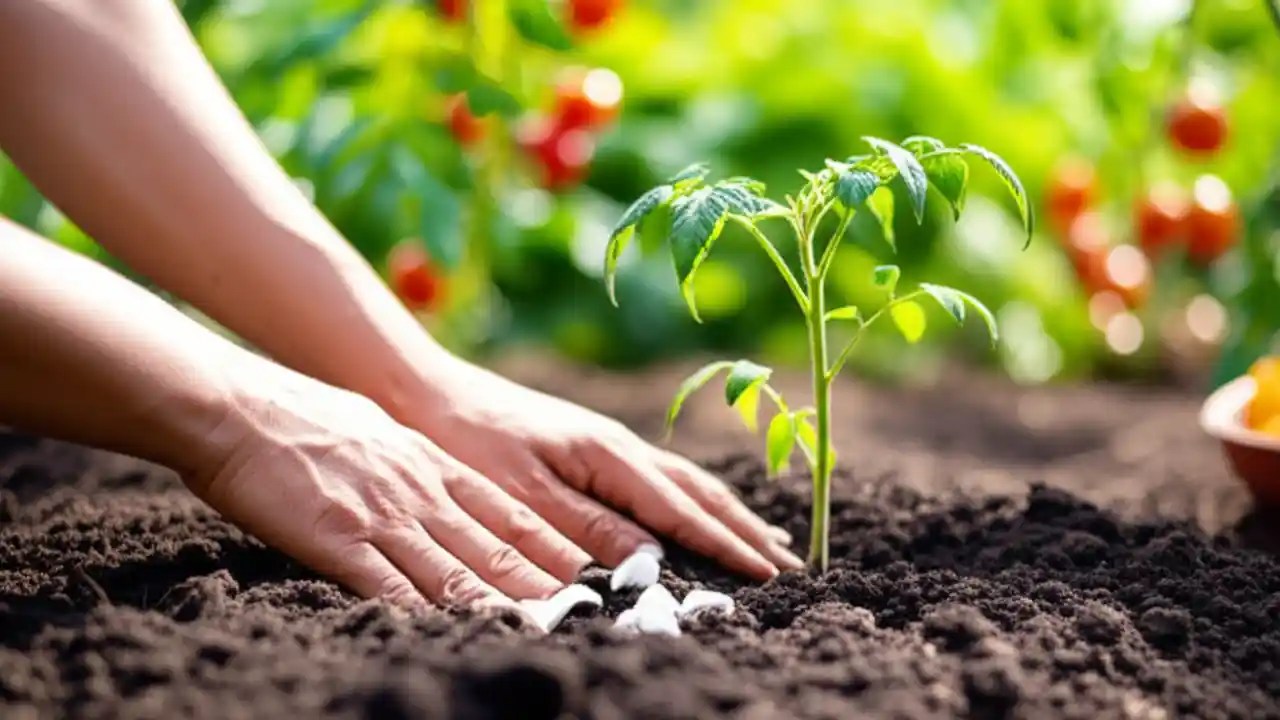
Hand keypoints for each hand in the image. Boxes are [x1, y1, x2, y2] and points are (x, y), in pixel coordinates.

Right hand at [189, 362, 581, 609]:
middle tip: (585, 608)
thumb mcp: (377, 428)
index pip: (508, 512)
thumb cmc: (301, 416)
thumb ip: (412, 460)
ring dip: (499, 603)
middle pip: (494, 546)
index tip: (587, 569)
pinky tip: (451, 631)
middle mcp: (419, 490)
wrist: (241, 407)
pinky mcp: (340, 539)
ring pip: (455, 570)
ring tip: (540, 627)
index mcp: (430, 464)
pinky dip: (425, 611)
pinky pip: (390, 584)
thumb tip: (432, 477)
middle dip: (542, 582)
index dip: (550, 546)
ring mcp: (382, 515)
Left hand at [409, 359, 803, 580]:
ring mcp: (607, 444)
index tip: (768, 574)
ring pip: (684, 482)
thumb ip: (584, 524)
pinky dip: (693, 499)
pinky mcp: (589, 447)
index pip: (680, 508)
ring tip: (765, 540)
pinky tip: (697, 509)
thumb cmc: (467, 441)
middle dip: (744, 530)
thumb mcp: (521, 490)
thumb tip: (650, 557)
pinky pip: (660, 477)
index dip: (725, 543)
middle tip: (790, 566)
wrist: (427, 391)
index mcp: (606, 455)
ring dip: (727, 514)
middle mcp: (617, 446)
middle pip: (697, 492)